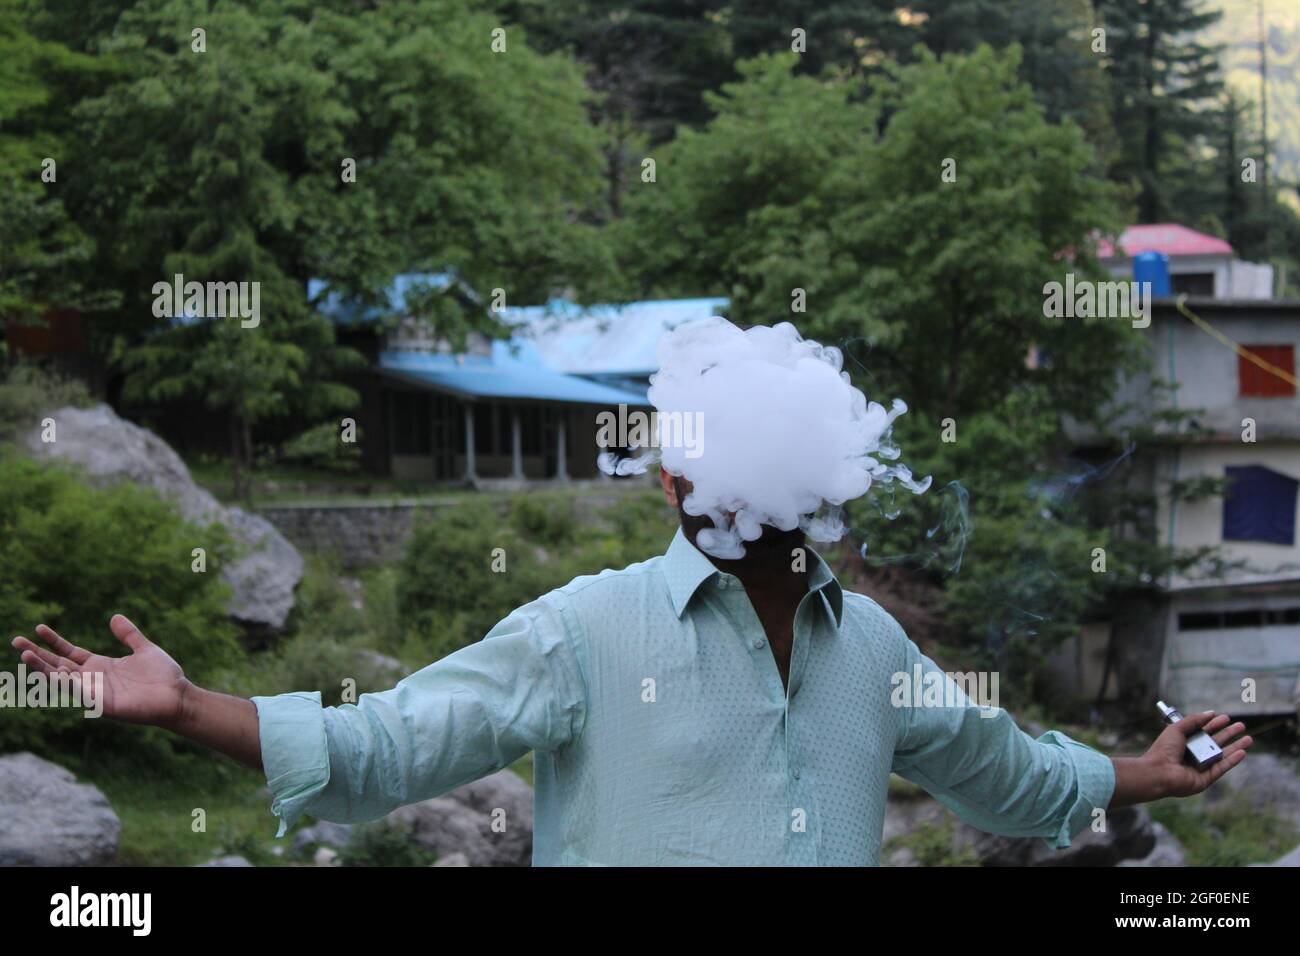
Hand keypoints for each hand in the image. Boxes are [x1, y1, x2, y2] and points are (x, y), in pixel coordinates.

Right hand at [11, 615, 190, 727]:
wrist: (179, 696)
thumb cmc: (163, 676)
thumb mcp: (144, 649)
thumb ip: (129, 635)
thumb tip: (114, 617)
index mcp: (101, 665)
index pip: (70, 652)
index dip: (54, 641)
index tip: (38, 627)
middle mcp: (94, 679)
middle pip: (58, 665)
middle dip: (37, 655)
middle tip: (16, 641)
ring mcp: (96, 692)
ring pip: (63, 680)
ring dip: (44, 669)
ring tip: (25, 656)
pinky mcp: (103, 704)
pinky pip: (81, 693)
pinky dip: (67, 684)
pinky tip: (55, 673)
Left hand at [1147, 710, 1251, 797]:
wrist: (1158, 771)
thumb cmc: (1164, 749)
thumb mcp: (1177, 729)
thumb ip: (1194, 720)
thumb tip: (1211, 713)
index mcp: (1185, 743)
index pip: (1203, 732)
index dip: (1215, 724)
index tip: (1226, 717)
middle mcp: (1194, 755)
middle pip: (1215, 742)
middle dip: (1229, 734)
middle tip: (1241, 725)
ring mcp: (1201, 767)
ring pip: (1222, 755)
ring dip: (1236, 747)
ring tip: (1249, 738)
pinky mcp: (1206, 779)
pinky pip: (1222, 768)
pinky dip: (1233, 760)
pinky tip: (1243, 752)